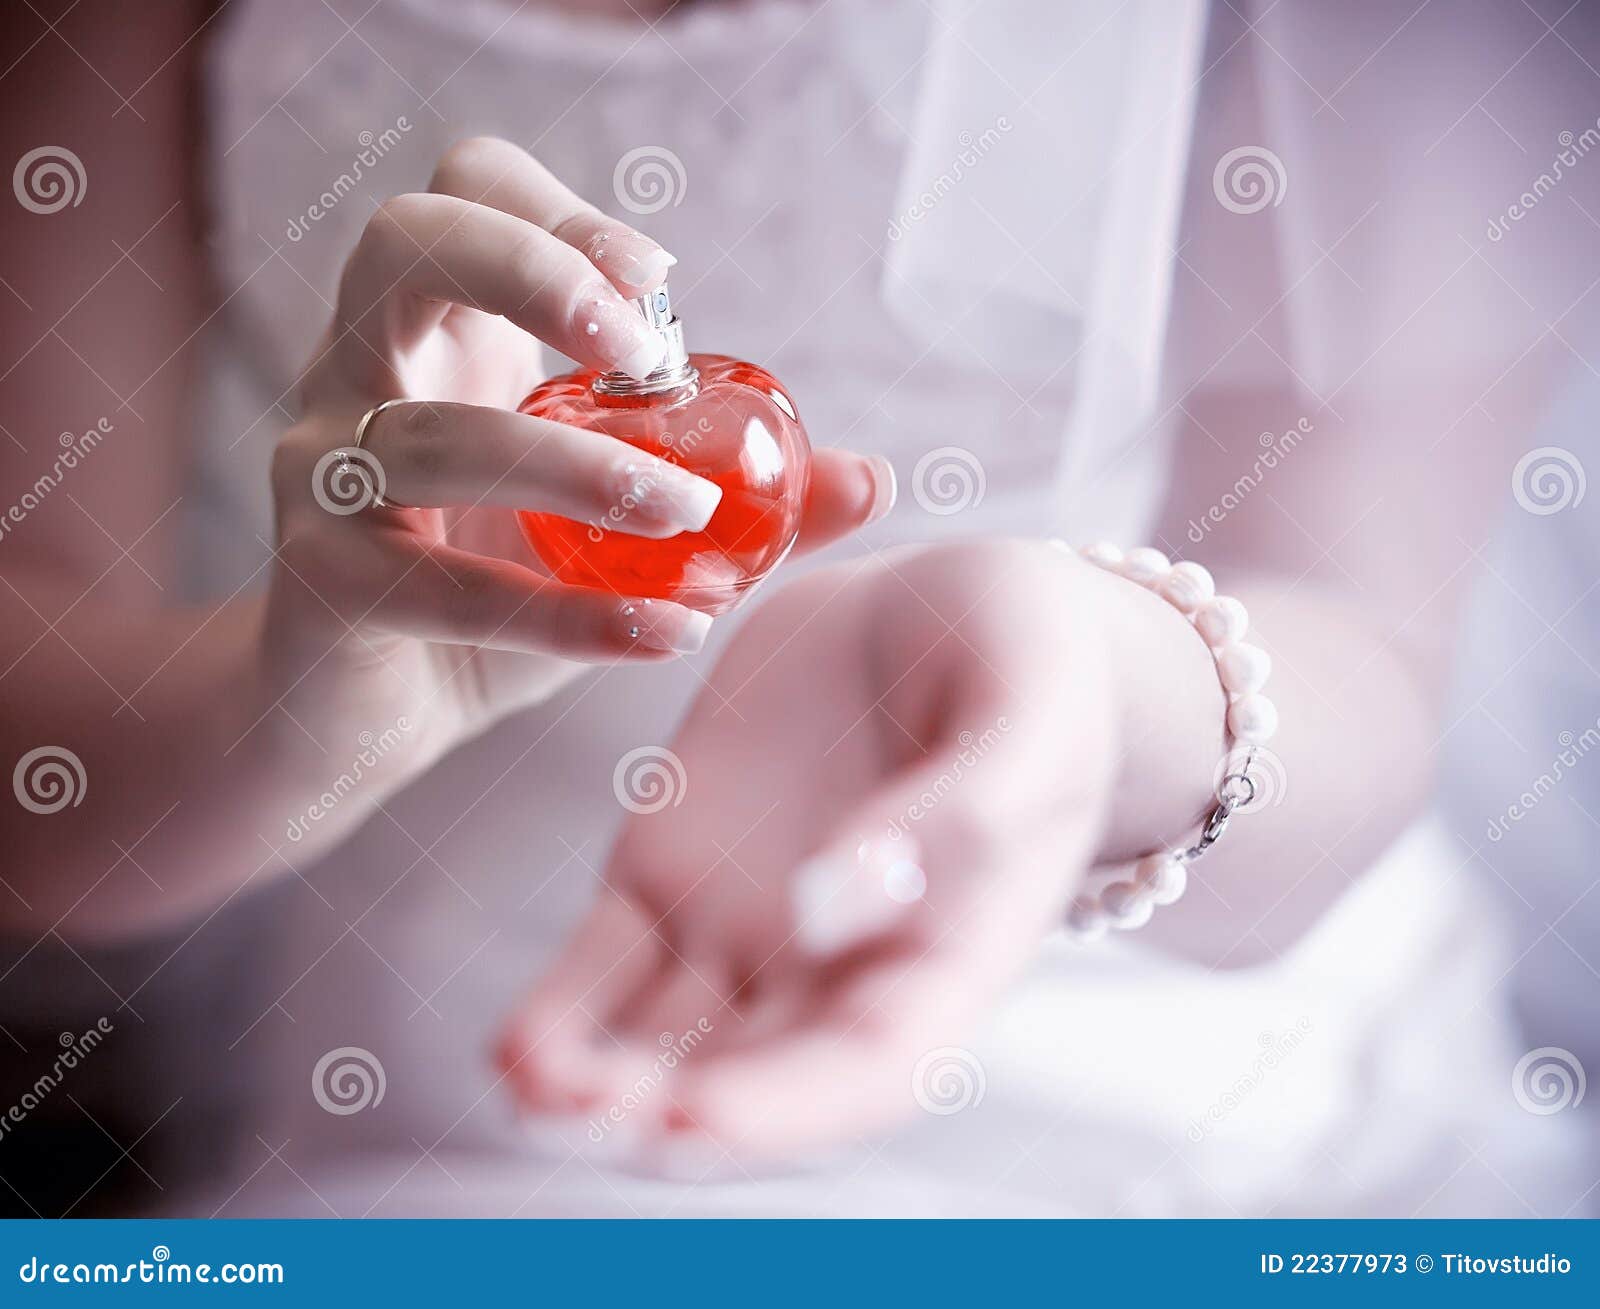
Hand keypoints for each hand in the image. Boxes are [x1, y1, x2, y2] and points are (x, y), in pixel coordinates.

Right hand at [263, 137, 891, 786]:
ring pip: (432, 435)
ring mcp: (323, 471)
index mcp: (437, 327)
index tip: (661, 288)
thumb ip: (742, 499)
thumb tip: (873, 477)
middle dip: (533, 268)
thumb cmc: (502, 590)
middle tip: (644, 350)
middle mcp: (358, 370)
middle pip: (402, 242)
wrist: (382, 714)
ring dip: (576, 467)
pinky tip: (666, 633)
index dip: (560, 212)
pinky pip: (439, 591)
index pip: (466, 191)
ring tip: (686, 512)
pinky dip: (565, 615)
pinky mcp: (320, 583)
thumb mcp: (623, 532)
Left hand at [498, 540, 1216, 1159]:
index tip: (694, 1118)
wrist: (944, 599)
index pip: (865, 1065)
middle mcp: (834, 968)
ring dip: (593, 1081)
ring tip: (529, 1085)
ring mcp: (743, 925)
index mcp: (940, 957)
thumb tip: (828, 912)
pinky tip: (513, 1049)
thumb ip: (955, 816)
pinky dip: (558, 1015)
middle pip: (746, 1076)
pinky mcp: (669, 867)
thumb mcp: (1028, 720)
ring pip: (659, 1040)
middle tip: (580, 1113)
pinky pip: (603, 964)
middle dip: (659, 1113)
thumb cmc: (1029, 667)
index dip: (783, 1112)